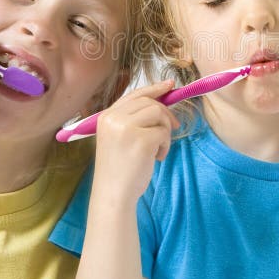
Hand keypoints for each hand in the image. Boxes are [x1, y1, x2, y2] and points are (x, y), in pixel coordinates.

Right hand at [92, 80, 179, 205]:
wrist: (113, 194)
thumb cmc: (118, 169)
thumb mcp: (119, 138)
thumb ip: (133, 120)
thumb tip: (161, 101)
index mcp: (106, 116)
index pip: (134, 95)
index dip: (154, 89)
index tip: (169, 85)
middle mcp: (114, 119)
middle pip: (149, 102)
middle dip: (165, 114)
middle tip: (172, 129)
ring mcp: (126, 128)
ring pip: (159, 114)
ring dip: (165, 131)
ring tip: (159, 148)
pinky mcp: (141, 140)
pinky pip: (163, 132)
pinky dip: (165, 145)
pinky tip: (157, 157)